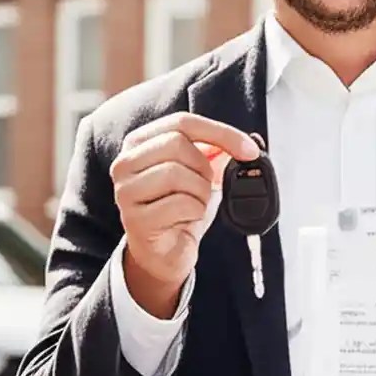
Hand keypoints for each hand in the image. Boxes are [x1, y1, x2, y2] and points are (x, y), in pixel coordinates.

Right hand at [110, 112, 260, 318]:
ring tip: (195, 205)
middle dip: (204, 168)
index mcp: (139, 143)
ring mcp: (126, 192)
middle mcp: (124, 163)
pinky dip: (195, 212)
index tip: (250, 150)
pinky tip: (186, 219)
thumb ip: (216, 151)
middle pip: (177, 143)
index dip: (221, 133)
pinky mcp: (135, 220)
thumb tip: (249, 141)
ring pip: (177, 173)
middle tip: (207, 187)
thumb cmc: (179, 209)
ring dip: (201, 192)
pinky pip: (180, 204)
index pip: (182, 122)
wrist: (164, 253)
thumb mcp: (199, 173)